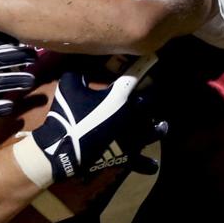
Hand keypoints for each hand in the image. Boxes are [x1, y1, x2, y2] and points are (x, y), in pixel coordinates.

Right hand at [16, 56, 166, 185]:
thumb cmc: (68, 116)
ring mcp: (134, 138)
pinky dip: (149, 163)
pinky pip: (145, 163)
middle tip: (147, 95)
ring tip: (160, 125)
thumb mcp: (69, 85)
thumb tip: (84, 61)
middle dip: (150, 96)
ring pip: (156, 130)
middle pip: (151, 102)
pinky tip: (153, 163)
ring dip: (158, 126)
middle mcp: (134, 115)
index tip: (151, 59)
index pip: (138, 75)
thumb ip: (80, 72)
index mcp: (121, 96)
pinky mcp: (129, 157)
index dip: (144, 65)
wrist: (63, 149)